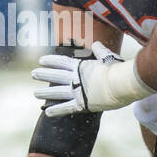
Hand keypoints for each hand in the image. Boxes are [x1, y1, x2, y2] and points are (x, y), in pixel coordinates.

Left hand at [32, 41, 148, 116]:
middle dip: (43, 74)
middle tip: (33, 74)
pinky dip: (56, 110)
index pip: (62, 62)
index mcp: (81, 66)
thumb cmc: (118, 69)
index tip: (41, 60)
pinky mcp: (82, 104)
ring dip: (45, 93)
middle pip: (55, 76)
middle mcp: (76, 78)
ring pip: (57, 92)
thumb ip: (100, 51)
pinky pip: (66, 108)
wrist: (123, 84)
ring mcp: (77, 91)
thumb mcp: (109, 57)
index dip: (51, 61)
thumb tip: (97, 43)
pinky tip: (47, 112)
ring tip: (35, 93)